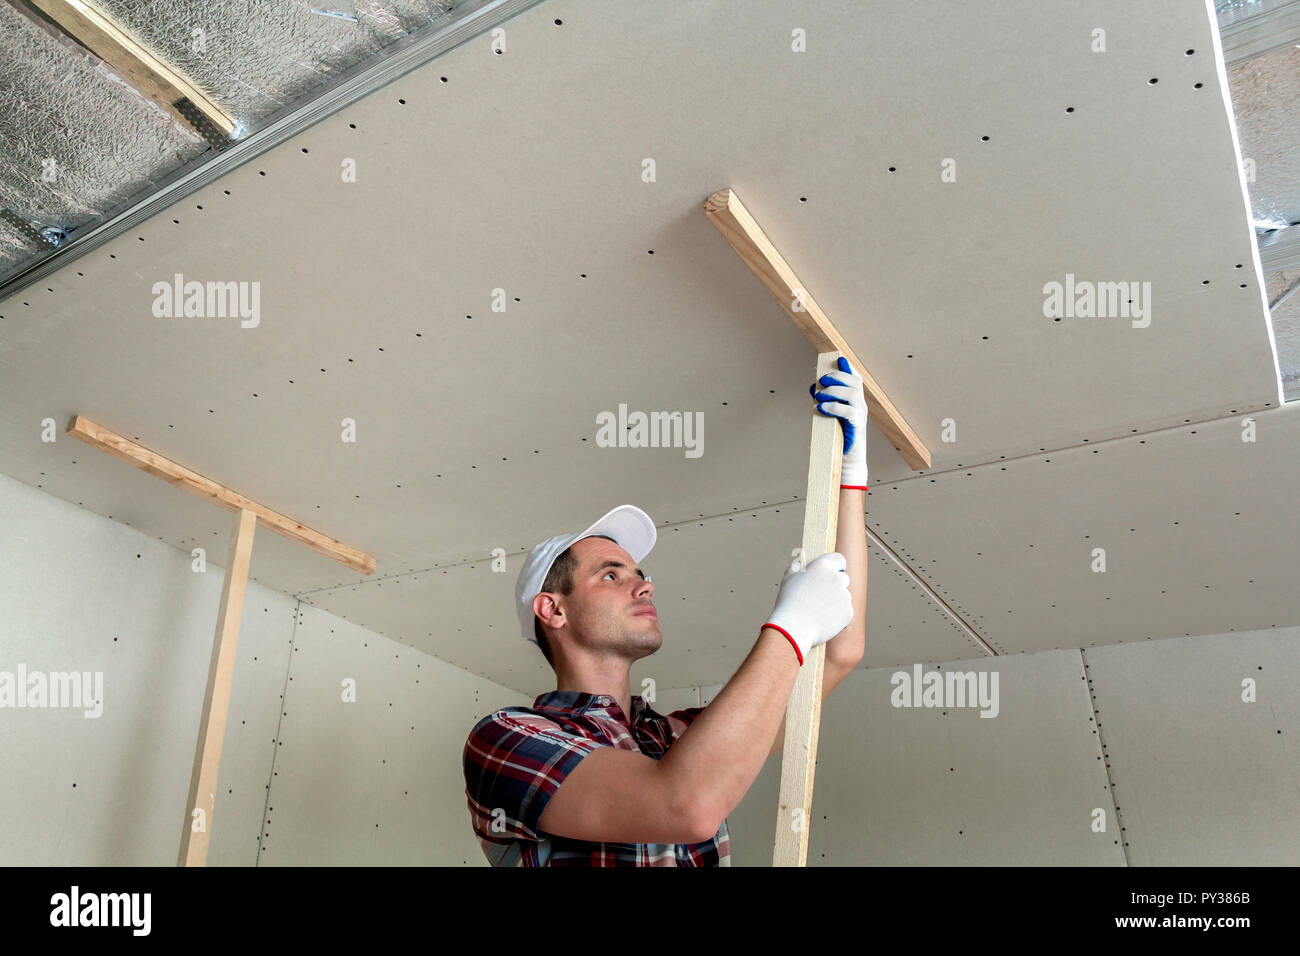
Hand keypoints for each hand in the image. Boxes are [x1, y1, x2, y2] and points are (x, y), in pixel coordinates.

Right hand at [762, 552, 853, 664]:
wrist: (794, 628)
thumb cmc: (788, 603)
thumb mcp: (789, 577)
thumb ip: (800, 567)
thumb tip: (802, 565)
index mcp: (822, 566)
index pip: (839, 559)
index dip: (835, 566)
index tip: (832, 572)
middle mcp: (836, 578)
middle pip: (843, 578)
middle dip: (835, 585)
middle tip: (821, 596)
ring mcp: (844, 596)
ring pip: (844, 596)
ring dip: (835, 601)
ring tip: (818, 610)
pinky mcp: (848, 612)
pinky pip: (846, 611)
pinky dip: (838, 615)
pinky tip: (823, 618)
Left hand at [809, 356, 868, 488]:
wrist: (846, 462)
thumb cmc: (837, 438)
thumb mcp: (829, 416)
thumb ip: (824, 401)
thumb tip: (813, 387)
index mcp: (855, 401)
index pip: (856, 379)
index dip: (848, 368)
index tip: (839, 359)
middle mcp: (860, 406)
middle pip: (855, 382)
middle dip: (838, 376)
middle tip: (821, 379)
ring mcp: (860, 416)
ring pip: (852, 394)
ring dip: (834, 391)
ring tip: (818, 395)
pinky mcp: (857, 427)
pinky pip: (848, 411)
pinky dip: (834, 407)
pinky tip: (821, 408)